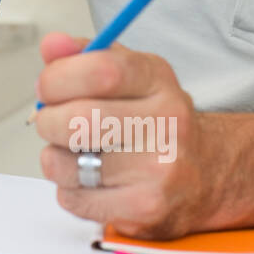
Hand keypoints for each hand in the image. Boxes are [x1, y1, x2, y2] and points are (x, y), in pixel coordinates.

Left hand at [33, 31, 212, 238]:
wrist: (205, 172)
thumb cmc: (153, 120)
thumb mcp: (128, 74)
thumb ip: (85, 56)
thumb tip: (51, 45)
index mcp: (158, 80)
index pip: (101, 70)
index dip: (58, 78)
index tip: (47, 87)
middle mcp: (167, 122)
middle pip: (78, 120)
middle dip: (48, 121)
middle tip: (51, 122)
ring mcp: (160, 169)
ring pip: (67, 164)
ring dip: (54, 158)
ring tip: (72, 154)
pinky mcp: (146, 208)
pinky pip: (75, 198)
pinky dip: (69, 190)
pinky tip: (90, 181)